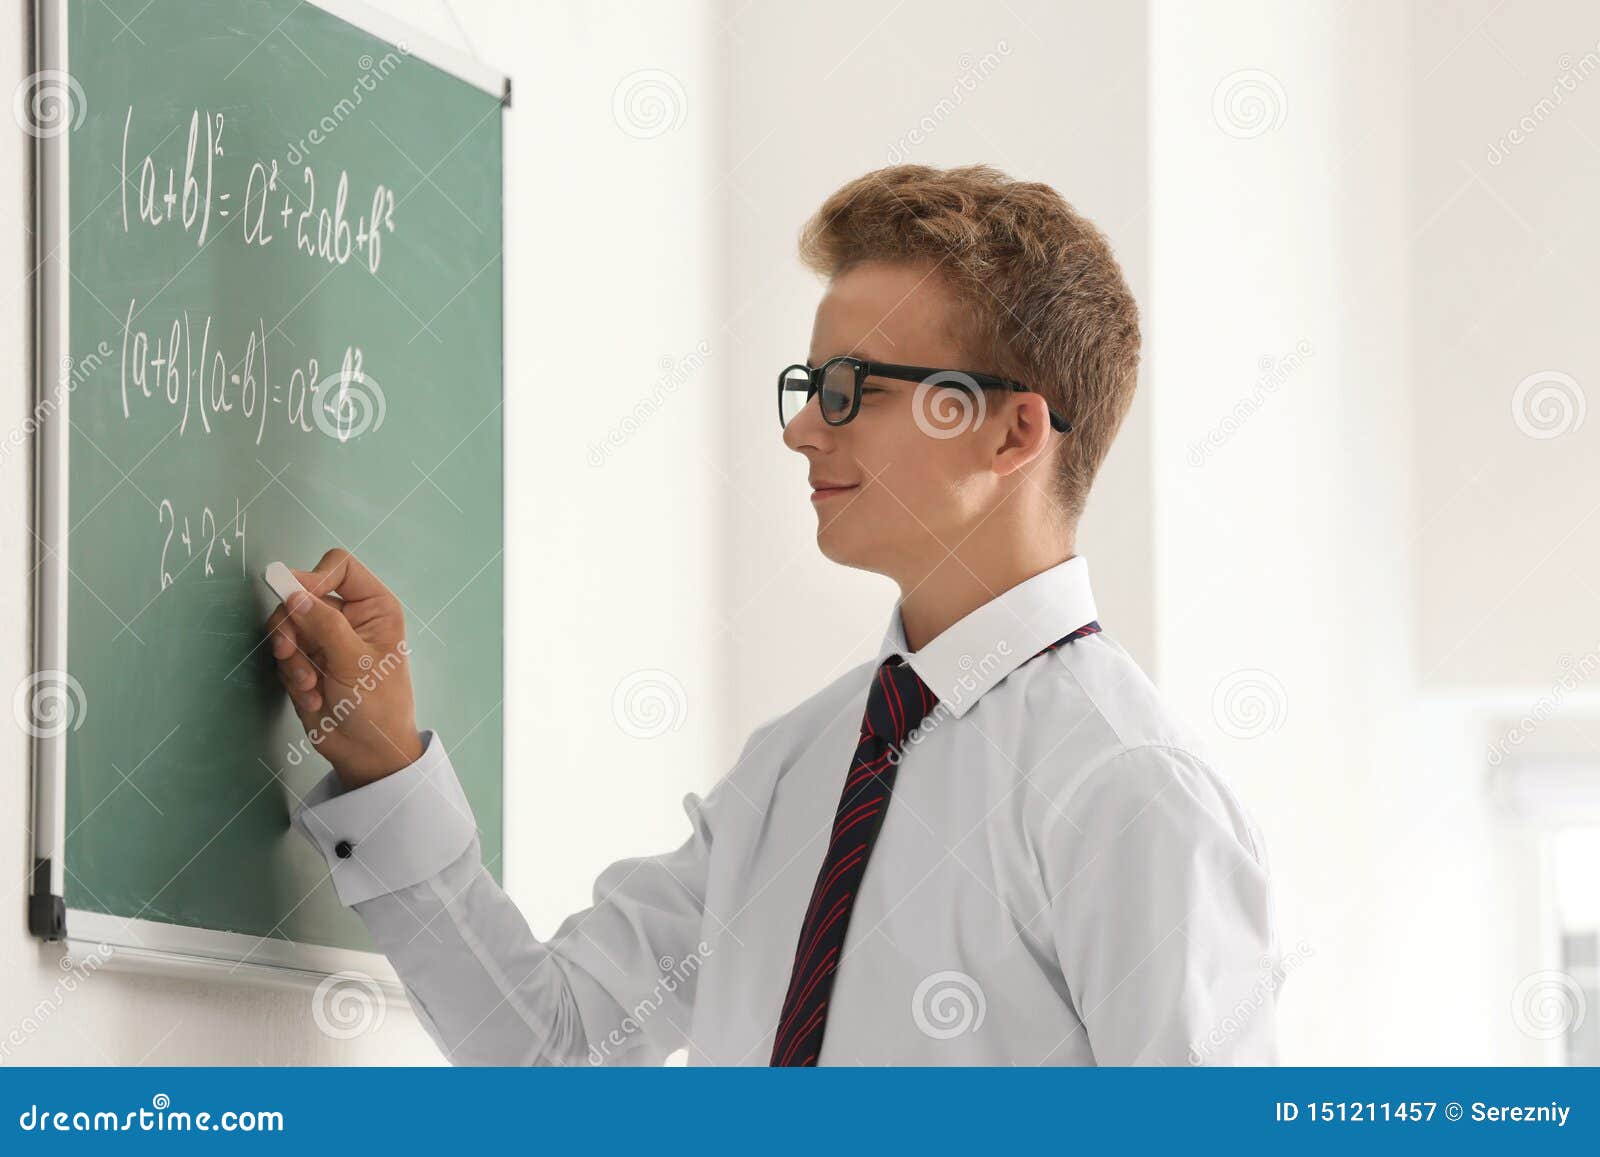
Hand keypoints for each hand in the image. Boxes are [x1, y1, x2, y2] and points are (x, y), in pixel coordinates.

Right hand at [264, 548, 422, 788]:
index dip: (313, 577)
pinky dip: (291, 675)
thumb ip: (323, 624)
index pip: (339, 566)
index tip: (296, 601)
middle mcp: (349, 615)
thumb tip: (293, 593)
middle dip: (291, 627)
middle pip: (301, 594)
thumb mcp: (355, 662)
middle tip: (289, 652)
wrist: (366, 751)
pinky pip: (283, 653)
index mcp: (374, 606)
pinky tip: (312, 696)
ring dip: (291, 657)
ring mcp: (325, 637)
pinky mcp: (306, 659)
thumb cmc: (377, 705)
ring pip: (286, 625)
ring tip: (310, 684)